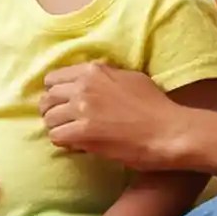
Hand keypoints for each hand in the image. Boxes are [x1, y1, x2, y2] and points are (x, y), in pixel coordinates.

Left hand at [40, 63, 185, 171]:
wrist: (169, 131)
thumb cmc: (156, 106)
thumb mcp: (129, 78)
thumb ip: (105, 75)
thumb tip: (90, 78)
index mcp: (93, 70)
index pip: (53, 79)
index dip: (55, 93)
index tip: (62, 103)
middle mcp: (83, 86)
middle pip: (47, 99)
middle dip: (52, 111)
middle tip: (64, 122)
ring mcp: (82, 108)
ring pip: (49, 119)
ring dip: (58, 128)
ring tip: (71, 135)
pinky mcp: (84, 132)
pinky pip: (56, 137)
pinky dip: (64, 143)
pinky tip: (77, 145)